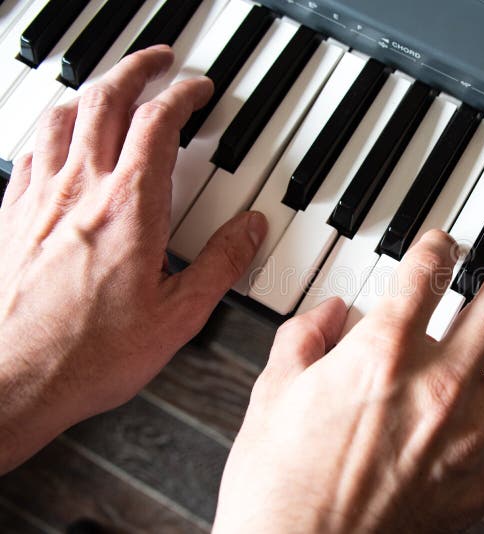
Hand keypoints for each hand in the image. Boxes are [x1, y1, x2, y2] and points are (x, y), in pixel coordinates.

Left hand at [0, 45, 266, 472]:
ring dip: (93, 91)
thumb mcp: (177, 316)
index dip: (181, 94)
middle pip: (106, 99)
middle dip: (137, 69)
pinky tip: (62, 139)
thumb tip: (250, 230)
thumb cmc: (87, 355)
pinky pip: (33, 148)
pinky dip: (55, 127)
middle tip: (158, 61)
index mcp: (130, 209)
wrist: (10, 380)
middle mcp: (80, 191)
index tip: (196, 89)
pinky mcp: (12, 215)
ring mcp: (40, 199)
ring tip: (113, 90)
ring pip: (63, 116)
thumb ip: (220, 265)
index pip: (157, 123)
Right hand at [215, 230, 483, 532]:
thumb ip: (304, 337)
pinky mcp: (476, 484)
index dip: (438, 245)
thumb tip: (330, 314)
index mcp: (383, 354)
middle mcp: (436, 386)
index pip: (426, 274)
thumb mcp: (272, 392)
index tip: (442, 242)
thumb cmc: (279, 486)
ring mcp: (465, 436)